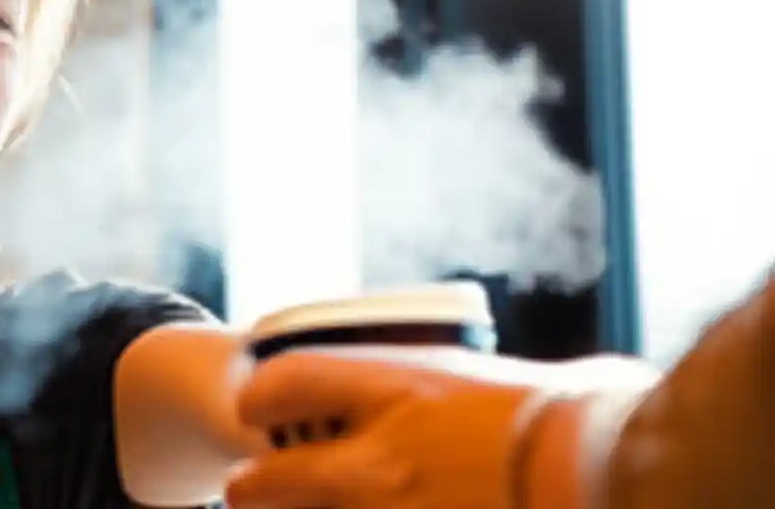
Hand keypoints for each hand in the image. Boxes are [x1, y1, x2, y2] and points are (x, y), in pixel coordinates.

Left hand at [225, 347, 648, 508]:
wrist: (621, 481)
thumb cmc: (593, 421)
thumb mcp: (523, 381)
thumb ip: (486, 387)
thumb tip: (527, 387)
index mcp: (398, 392)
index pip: (284, 383)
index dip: (262, 395)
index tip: (258, 405)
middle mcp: (376, 463)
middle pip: (267, 479)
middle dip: (252, 487)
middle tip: (250, 488)